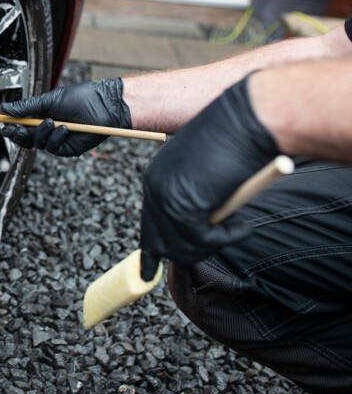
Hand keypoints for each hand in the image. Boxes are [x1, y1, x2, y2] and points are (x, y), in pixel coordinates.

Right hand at [0, 79, 130, 156]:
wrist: (104, 106)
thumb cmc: (81, 98)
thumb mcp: (50, 100)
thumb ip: (27, 106)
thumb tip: (5, 108)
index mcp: (41, 115)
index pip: (21, 124)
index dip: (11, 126)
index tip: (4, 124)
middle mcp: (47, 129)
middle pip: (25, 138)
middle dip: (20, 134)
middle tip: (19, 129)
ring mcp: (56, 140)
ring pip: (37, 144)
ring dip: (41, 133)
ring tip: (51, 122)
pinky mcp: (67, 149)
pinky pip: (53, 148)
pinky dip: (56, 138)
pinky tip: (64, 129)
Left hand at [139, 75, 279, 279]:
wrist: (246, 121)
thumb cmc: (235, 142)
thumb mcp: (206, 175)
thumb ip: (195, 202)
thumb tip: (195, 235)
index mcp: (155, 177)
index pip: (148, 223)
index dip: (152, 251)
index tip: (148, 273)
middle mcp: (153, 187)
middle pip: (158, 242)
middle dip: (189, 252)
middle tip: (224, 238)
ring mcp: (165, 196)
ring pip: (181, 246)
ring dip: (214, 244)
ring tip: (238, 225)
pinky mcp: (183, 204)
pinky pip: (203, 239)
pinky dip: (227, 237)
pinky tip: (242, 223)